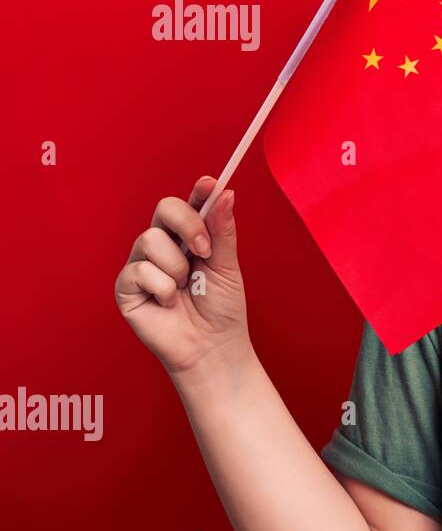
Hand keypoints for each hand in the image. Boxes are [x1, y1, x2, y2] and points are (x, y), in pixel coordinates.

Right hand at [114, 175, 251, 377]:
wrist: (212, 347)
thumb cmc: (221, 309)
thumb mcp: (227, 267)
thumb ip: (222, 231)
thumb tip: (225, 193)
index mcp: (189, 237)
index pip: (189, 204)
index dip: (198, 191)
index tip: (210, 183)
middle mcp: (163, 245)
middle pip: (164, 208)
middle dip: (188, 224)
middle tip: (204, 251)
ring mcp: (142, 264)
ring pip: (150, 239)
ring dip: (177, 267)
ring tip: (185, 289)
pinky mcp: (126, 287)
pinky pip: (140, 271)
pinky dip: (163, 288)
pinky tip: (168, 303)